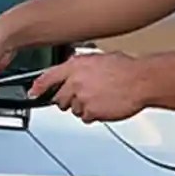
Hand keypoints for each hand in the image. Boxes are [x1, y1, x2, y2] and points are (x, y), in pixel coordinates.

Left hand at [29, 52, 146, 122]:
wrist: (140, 80)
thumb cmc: (125, 68)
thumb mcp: (98, 58)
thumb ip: (81, 65)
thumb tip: (75, 70)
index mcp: (75, 65)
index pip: (48, 76)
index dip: (39, 86)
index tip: (34, 92)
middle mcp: (75, 81)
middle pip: (59, 99)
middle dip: (68, 100)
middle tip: (81, 98)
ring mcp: (81, 98)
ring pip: (73, 109)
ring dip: (83, 107)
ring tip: (100, 99)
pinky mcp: (90, 111)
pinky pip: (86, 118)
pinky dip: (93, 115)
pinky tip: (105, 106)